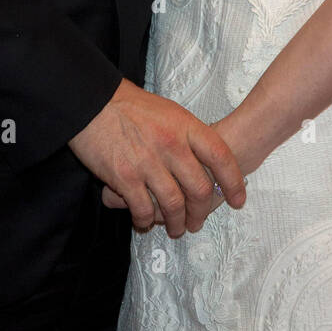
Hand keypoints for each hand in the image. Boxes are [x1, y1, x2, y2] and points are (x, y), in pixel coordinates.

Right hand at [68, 78, 245, 237]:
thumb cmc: (131, 106)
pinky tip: (144, 221)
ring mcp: (148, 162)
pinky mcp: (125, 177)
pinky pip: (143, 209)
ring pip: (174, 204)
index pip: (220, 156)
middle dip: (202, 211)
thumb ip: (187, 135)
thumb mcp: (169, 111)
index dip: (233, 182)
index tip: (238, 200)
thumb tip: (203, 159)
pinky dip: (146, 220)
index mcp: (185, 126)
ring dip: (177, 222)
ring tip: (176, 228)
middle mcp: (171, 145)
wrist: (92, 102)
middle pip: (199, 188)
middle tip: (197, 221)